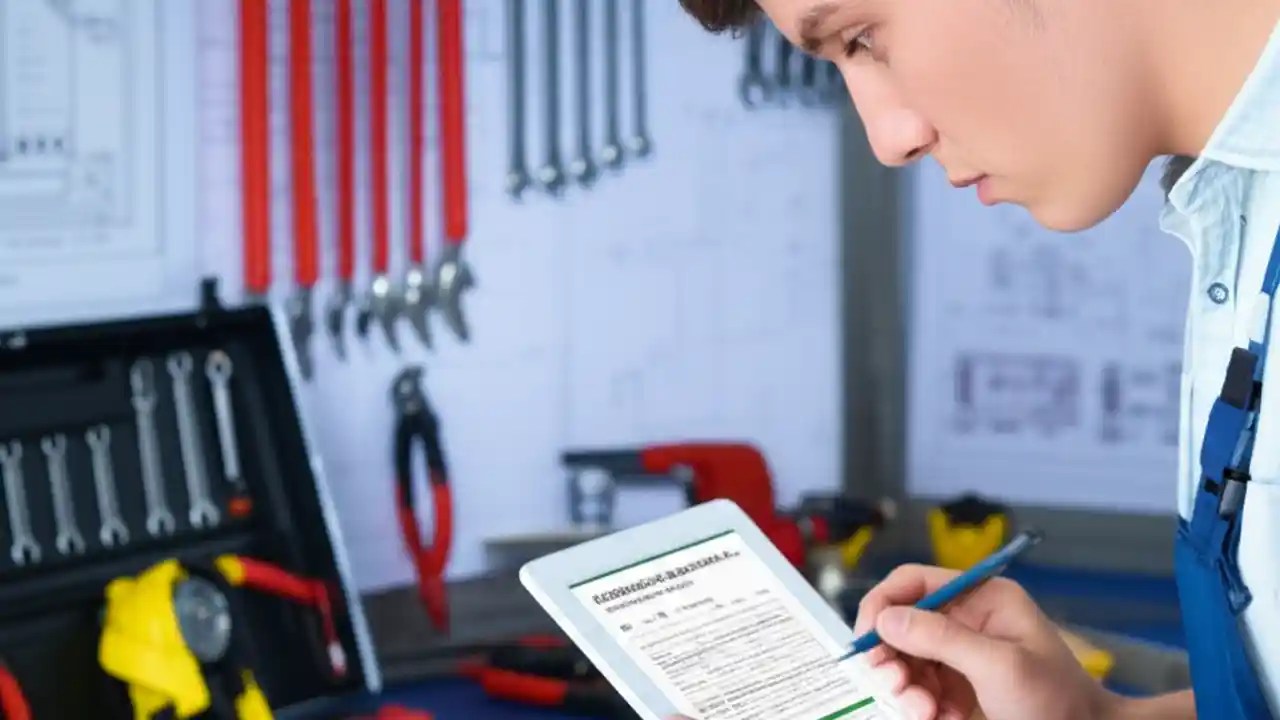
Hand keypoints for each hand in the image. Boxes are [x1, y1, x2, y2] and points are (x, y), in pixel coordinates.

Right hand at [853, 564, 1118, 719]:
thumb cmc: (1057, 701)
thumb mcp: (999, 665)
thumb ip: (940, 638)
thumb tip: (886, 619)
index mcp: (982, 599)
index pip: (914, 583)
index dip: (883, 605)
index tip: (867, 639)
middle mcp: (966, 622)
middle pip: (901, 625)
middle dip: (891, 657)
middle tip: (894, 686)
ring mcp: (960, 657)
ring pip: (904, 662)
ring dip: (904, 688)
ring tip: (922, 712)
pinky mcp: (957, 689)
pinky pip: (918, 690)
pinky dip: (917, 707)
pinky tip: (936, 719)